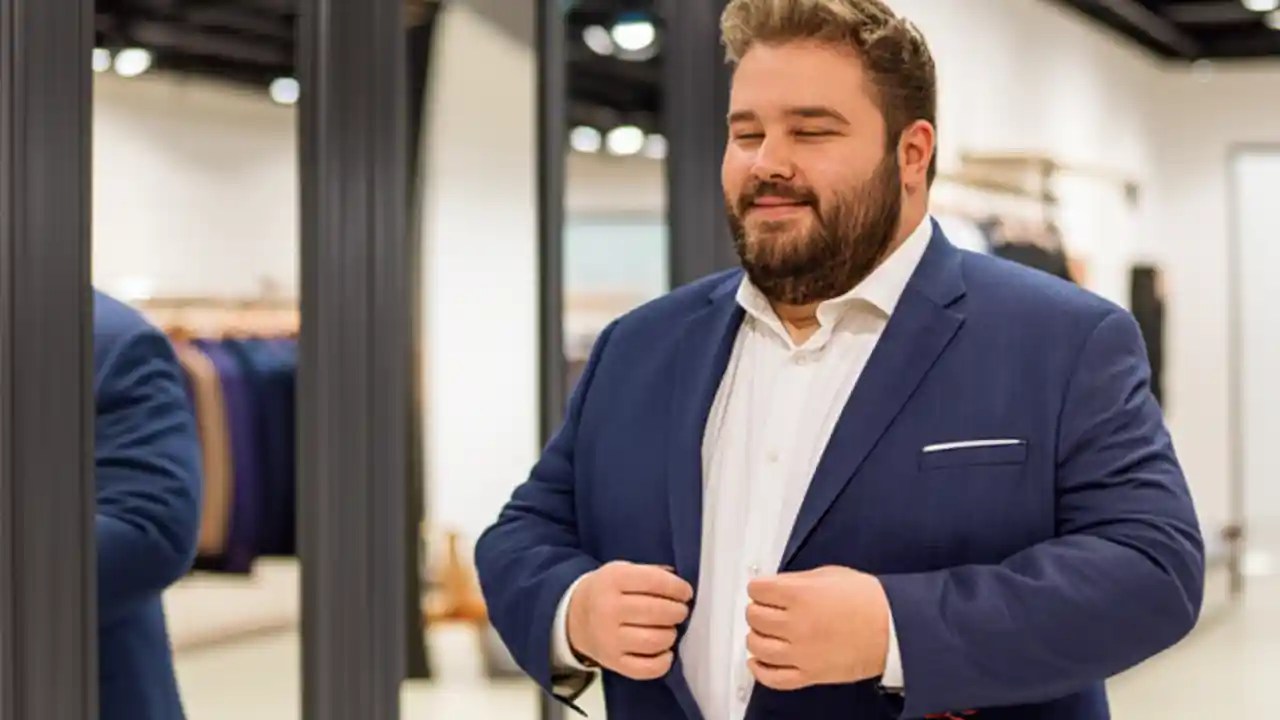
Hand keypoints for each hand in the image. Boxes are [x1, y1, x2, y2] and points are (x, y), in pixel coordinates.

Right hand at [568, 561, 693, 680]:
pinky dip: (663, 662)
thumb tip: (680, 585)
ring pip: (655, 640)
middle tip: (680, 611)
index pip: (653, 582)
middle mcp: (608, 609)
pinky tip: (665, 651)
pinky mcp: (612, 662)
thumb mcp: (621, 570)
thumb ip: (651, 572)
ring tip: (669, 628)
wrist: (574, 617)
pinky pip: (647, 668)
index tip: (685, 592)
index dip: (677, 588)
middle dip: (678, 611)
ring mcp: (609, 639)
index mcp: (612, 581)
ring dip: (671, 634)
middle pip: (657, 612)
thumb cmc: (606, 591)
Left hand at [745, 566, 890, 690]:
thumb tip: (775, 585)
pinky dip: (760, 669)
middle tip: (766, 608)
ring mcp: (802, 652)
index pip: (757, 590)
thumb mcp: (830, 575)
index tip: (762, 589)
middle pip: (754, 617)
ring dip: (756, 636)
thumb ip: (797, 580)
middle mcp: (797, 624)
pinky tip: (758, 660)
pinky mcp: (810, 674)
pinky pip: (773, 677)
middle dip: (758, 609)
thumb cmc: (869, 601)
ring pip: (757, 646)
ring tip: (765, 631)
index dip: (759, 587)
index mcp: (800, 595)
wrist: (894, 629)